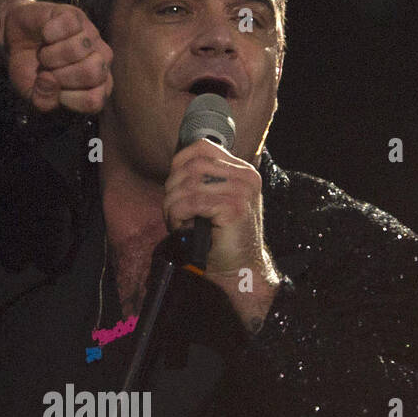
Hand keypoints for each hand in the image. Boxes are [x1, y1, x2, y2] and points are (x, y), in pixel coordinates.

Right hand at [2, 1, 113, 113]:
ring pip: (78, 48)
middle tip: (47, 70)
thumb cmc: (29, 72)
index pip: (94, 101)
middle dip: (61, 75)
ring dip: (50, 54)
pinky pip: (68, 26)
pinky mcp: (76, 15)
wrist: (14, 41)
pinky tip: (46, 35)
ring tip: (44, 54)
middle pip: (92, 73)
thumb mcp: (31, 96)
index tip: (52, 90)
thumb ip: (43, 101)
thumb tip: (51, 81)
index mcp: (98, 87)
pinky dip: (49, 33)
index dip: (66, 98)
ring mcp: (92, 35)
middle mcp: (101, 61)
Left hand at [161, 139, 272, 277]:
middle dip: (173, 188)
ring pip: (188, 185)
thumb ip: (203, 183)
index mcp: (242, 171)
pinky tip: (181, 228)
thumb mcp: (215, 203)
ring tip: (177, 222)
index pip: (203, 147)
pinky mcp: (234, 207)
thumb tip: (175, 169)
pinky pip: (191, 202)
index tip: (173, 185)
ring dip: (173, 205)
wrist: (242, 269)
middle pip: (192, 166)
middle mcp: (245, 176)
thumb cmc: (223, 240)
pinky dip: (178, 215)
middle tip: (172, 211)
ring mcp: (242, 191)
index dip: (179, 162)